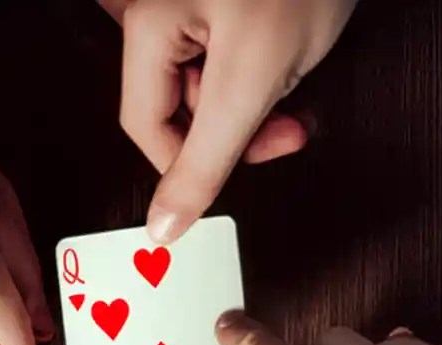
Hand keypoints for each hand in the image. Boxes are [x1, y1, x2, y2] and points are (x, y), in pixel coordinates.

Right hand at [98, 0, 357, 242]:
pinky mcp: (223, 3)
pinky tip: (295, 39)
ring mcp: (192, 3)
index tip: (246, 166)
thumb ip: (205, 159)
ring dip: (258, 93)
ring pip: (210, 80)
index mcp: (147, 25)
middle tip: (284, 124)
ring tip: (295, 64)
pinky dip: (266, 62)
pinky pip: (230, 51)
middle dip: (236, 123)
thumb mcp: (252, 77)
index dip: (195, 163)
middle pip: (180, 104)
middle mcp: (158, 10)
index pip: (146, 128)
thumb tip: (163, 225)